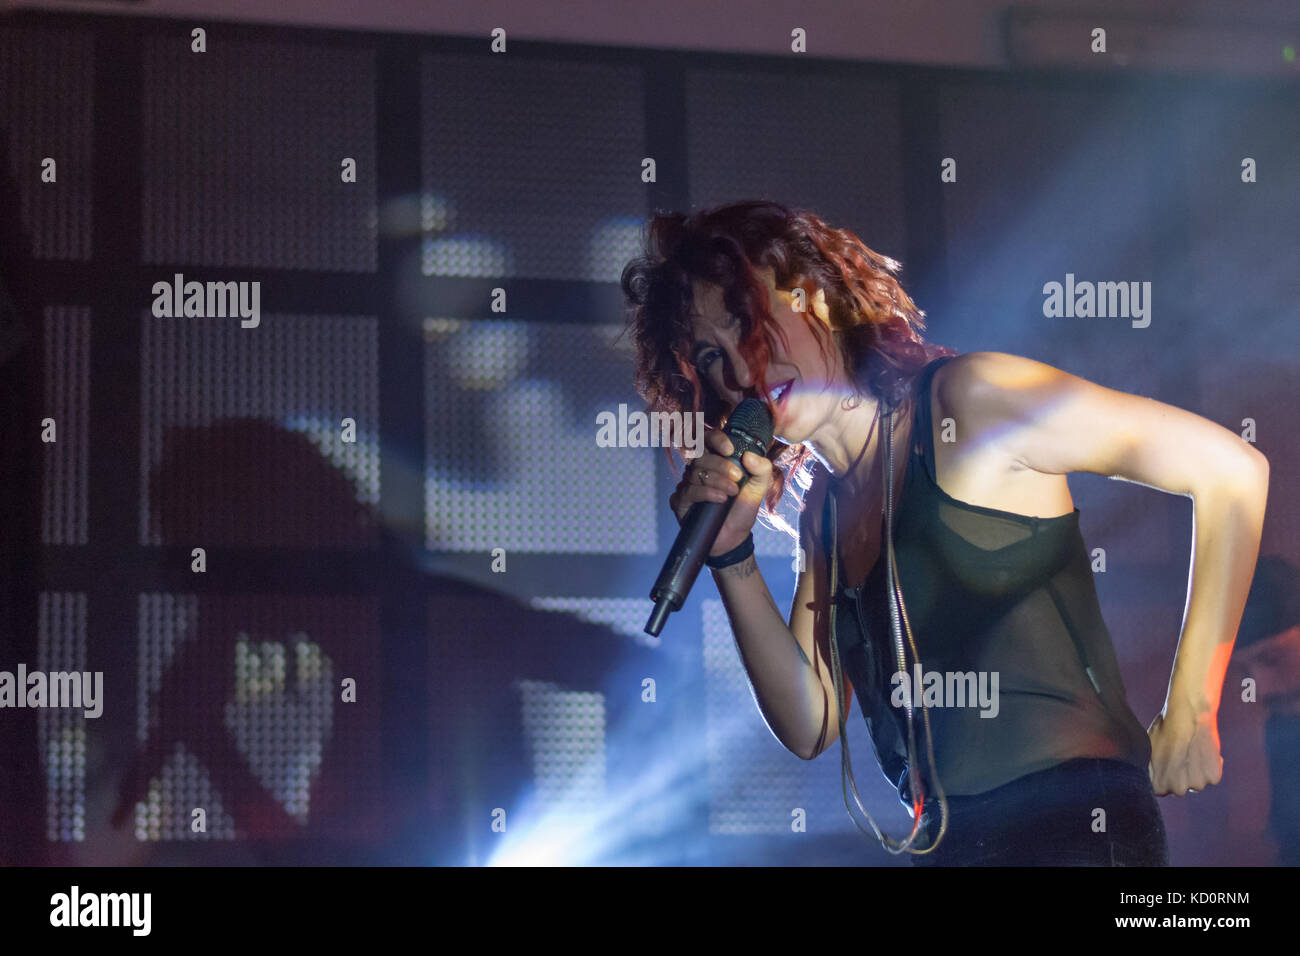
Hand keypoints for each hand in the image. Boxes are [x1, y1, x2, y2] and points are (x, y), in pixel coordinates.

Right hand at [668, 427, 773, 556]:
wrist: (733, 538)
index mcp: (715, 462)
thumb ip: (762, 469)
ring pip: (696, 473)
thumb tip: (749, 455)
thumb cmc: (741, 510)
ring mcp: (687, 485)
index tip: (730, 449)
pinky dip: (707, 493)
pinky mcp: (680, 501)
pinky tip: (720, 500)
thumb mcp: (758, 488)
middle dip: (722, 466)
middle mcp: (698, 470)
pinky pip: (690, 491)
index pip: (708, 440)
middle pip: (702, 457)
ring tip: (732, 493)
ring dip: (718, 481)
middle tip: (737, 478)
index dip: (716, 439)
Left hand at [1147, 704, 1222, 795]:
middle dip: (1178, 776)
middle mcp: (1177, 790)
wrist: (1187, 716)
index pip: (1160, 789)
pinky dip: (1209, 767)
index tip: (1165, 762)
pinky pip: (1210, 776)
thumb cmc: (1164, 730)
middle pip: (1178, 787)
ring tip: (1190, 751)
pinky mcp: (1213, 778)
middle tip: (1179, 755)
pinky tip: (1202, 751)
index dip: (1163, 775)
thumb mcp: (1147, 751)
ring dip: (1194, 772)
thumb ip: (1149, 770)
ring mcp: (1196, 785)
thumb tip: (1146, 777)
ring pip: (1195, 782)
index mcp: (1158, 786)